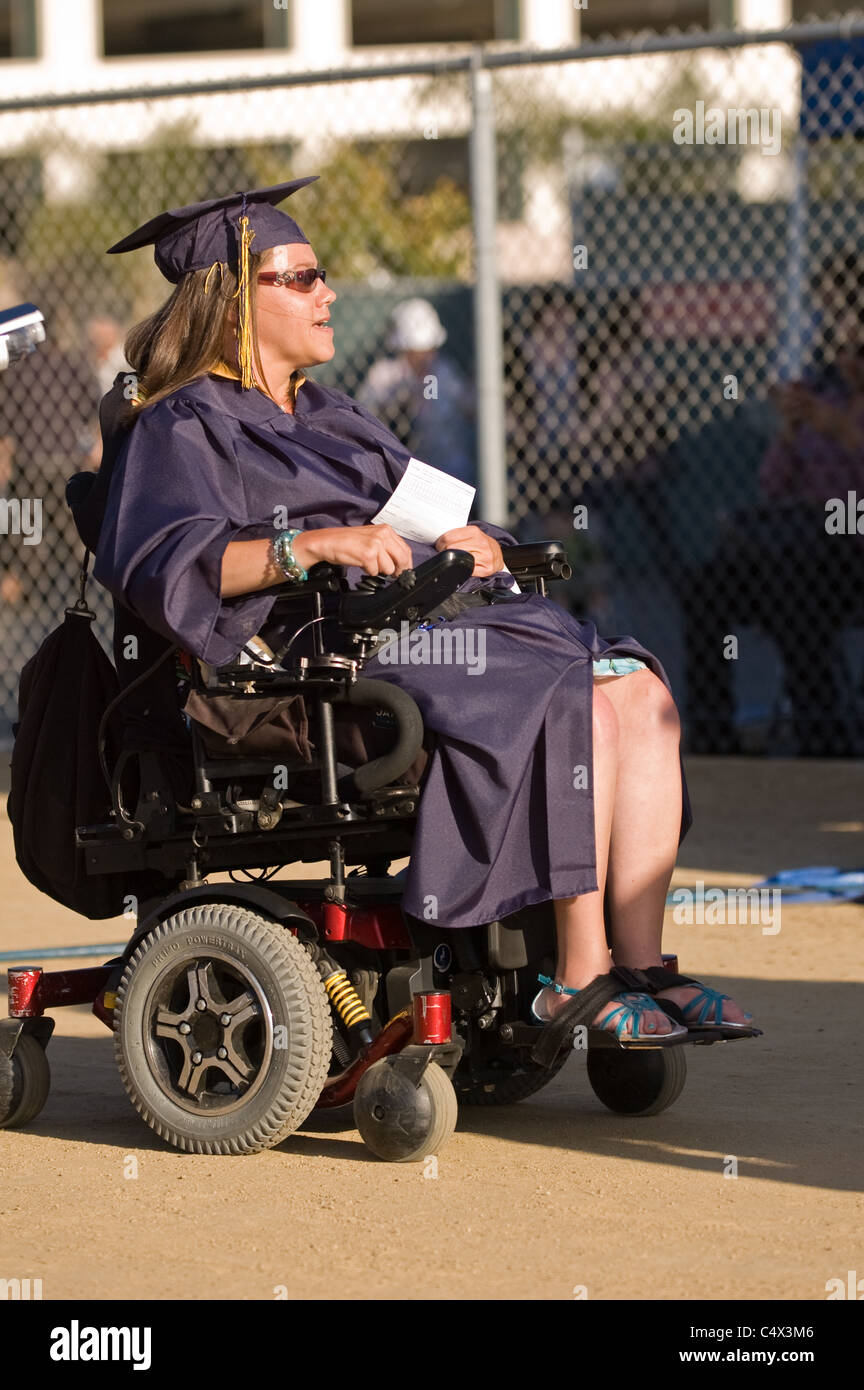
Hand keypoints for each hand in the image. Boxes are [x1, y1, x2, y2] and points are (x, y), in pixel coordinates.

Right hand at [292, 523, 413, 575]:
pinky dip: (368, 571)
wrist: (328, 542)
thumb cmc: (347, 541)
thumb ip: (387, 547)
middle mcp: (383, 534)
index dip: (406, 564)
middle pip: (402, 559)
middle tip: (391, 575)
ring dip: (378, 570)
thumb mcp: (372, 538)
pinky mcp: (368, 554)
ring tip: (367, 563)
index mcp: (386, 530)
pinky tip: (360, 563)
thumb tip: (400, 563)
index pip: (405, 549)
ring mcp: (376, 544)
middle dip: (397, 570)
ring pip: (389, 568)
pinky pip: (375, 571)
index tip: (403, 572)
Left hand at [434, 525, 502, 577]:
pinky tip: (460, 566)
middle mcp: (480, 543)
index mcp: (474, 532)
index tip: (439, 545)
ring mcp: (485, 557)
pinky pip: (468, 571)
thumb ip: (458, 534)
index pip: (449, 537)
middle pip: (452, 548)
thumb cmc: (482, 544)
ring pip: (458, 559)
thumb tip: (440, 539)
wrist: (498, 554)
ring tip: (452, 559)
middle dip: (444, 551)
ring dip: (451, 561)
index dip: (440, 542)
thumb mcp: (471, 534)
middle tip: (443, 552)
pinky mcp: (487, 569)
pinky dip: (461, 569)